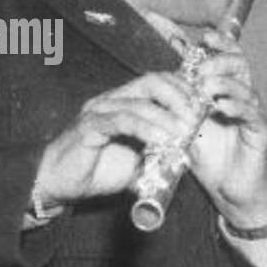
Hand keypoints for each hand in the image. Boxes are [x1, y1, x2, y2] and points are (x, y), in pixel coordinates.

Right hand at [34, 72, 203, 204]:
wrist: (62, 185)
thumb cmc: (99, 171)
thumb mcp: (140, 161)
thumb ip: (160, 151)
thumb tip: (189, 151)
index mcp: (125, 101)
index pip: (159, 81)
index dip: (184, 90)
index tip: (204, 107)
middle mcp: (112, 100)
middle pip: (152, 82)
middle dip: (179, 96)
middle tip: (196, 117)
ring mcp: (99, 111)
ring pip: (139, 102)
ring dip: (166, 117)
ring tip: (185, 131)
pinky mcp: (88, 128)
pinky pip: (121, 122)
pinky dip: (145, 129)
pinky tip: (162, 140)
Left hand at [187, 50, 266, 221]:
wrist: (230, 192)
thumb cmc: (211, 159)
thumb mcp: (189, 126)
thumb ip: (181, 106)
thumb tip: (161, 83)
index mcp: (228, 92)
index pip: (229, 59)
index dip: (221, 44)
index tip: (205, 36)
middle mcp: (244, 99)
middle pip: (241, 66)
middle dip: (220, 61)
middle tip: (201, 69)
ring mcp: (255, 115)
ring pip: (246, 88)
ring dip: (224, 85)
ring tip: (207, 88)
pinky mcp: (261, 133)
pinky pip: (253, 114)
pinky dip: (237, 107)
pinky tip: (222, 107)